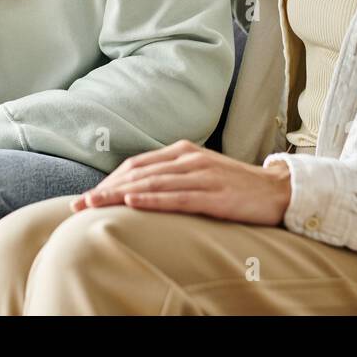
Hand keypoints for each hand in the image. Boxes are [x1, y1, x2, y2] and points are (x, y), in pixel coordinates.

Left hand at [69, 139, 292, 225]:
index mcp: (183, 151)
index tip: (88, 196)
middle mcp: (188, 159)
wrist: (277, 191)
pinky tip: (132, 202)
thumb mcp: (200, 174)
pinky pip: (177, 196)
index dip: (110, 179)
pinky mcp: (214, 194)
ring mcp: (201, 175)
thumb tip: (138, 189)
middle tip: (79, 204)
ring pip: (152, 184)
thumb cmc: (235, 186)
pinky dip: (152, 199)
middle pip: (138, 172)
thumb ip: (173, 177)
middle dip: (106, 188)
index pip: (137, 164)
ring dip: (119, 194)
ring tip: (95, 204)